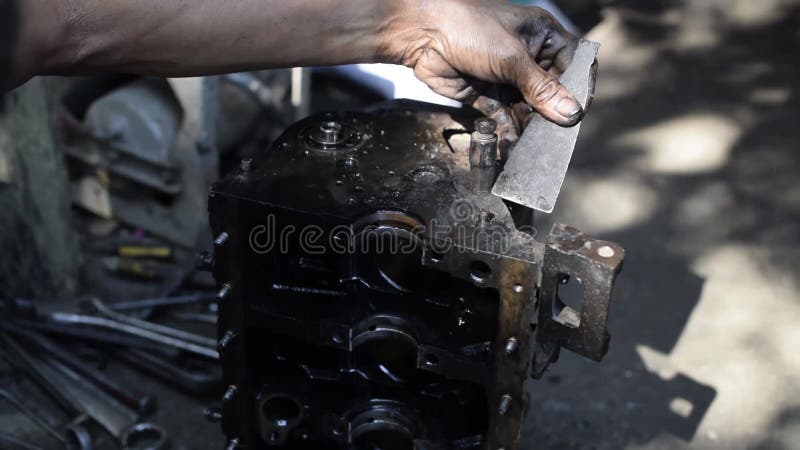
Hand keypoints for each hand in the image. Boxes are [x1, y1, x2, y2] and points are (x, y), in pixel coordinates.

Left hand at [382, 0, 594, 149]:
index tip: (578, 114)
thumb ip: (541, 88)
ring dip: (530, 128)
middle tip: (556, 138)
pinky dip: (508, 132)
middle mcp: (527, 57)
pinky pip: (504, 117)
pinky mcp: (486, 94)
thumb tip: (571, 113)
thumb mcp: (512, 58)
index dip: (578, 89)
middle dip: (552, 115)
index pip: (573, 64)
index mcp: (542, 36)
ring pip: (527, 109)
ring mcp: (506, 77)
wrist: (422, 35)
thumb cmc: (469, 29)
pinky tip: (512, 146)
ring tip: (535, 148)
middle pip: (550, 92)